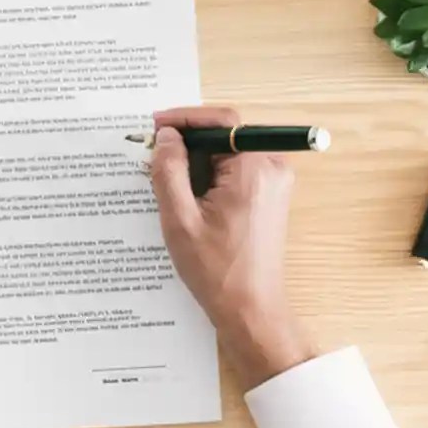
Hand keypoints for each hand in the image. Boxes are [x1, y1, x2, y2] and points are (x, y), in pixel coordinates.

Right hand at [149, 107, 316, 389]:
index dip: (185, 117)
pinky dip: (209, 174)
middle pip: (225, 134)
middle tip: (153, 155)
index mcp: (253, 171)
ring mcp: (274, 183)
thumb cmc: (217, 271)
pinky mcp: (269, 196)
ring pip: (228, 153)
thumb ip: (169, 171)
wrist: (251, 310)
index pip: (222, 120)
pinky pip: (236, 170)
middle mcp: (271, 170)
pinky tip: (185, 195)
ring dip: (197, 160)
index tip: (155, 127)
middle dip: (187, 141)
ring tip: (164, 179)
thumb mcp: (180, 219)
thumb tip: (165, 137)